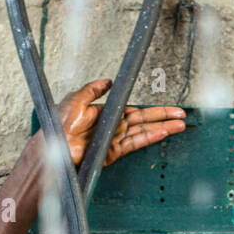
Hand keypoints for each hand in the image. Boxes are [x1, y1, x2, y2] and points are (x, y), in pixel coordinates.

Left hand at [56, 78, 186, 166]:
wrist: (52, 146)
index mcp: (106, 113)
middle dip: (163, 118)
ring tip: (179, 125)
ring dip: (162, 128)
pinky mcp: (111, 152)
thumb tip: (107, 81)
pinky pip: (134, 143)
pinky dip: (149, 137)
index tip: (166, 107)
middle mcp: (112, 127)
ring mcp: (113, 140)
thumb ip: (93, 90)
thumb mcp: (76, 99)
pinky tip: (162, 133)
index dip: (151, 109)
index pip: (134, 110)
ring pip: (143, 132)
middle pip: (144, 121)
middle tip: (181, 116)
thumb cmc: (58, 125)